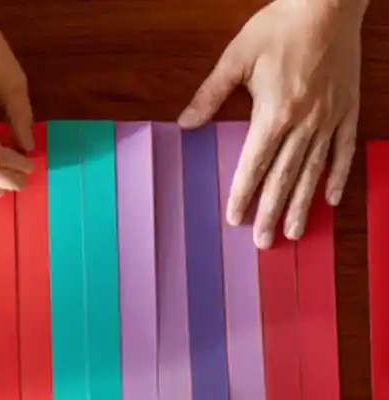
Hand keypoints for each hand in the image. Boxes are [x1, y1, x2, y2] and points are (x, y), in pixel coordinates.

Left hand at [179, 0, 363, 247]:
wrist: (328, 4)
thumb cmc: (279, 28)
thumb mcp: (236, 58)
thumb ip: (209, 95)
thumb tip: (184, 124)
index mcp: (274, 113)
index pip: (254, 164)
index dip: (243, 194)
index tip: (235, 220)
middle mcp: (304, 123)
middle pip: (285, 177)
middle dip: (272, 212)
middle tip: (263, 243)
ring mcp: (330, 118)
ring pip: (315, 171)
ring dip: (303, 204)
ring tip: (295, 232)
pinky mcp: (348, 109)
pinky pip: (344, 150)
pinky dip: (338, 175)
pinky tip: (332, 198)